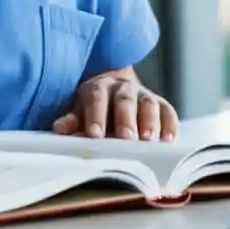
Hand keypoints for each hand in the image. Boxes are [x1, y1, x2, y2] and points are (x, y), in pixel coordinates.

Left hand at [52, 72, 178, 141]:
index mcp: (99, 87)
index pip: (97, 99)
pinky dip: (170, 125)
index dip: (96, 116)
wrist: (115, 89)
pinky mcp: (160, 104)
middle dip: (125, 119)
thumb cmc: (95, 108)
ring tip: (149, 140)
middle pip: (124, 100)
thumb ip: (73, 120)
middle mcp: (123, 88)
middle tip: (126, 138)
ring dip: (150, 121)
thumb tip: (59, 128)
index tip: (94, 135)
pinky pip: (168, 111)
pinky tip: (169, 141)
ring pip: (149, 103)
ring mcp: (144, 95)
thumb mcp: (80, 111)